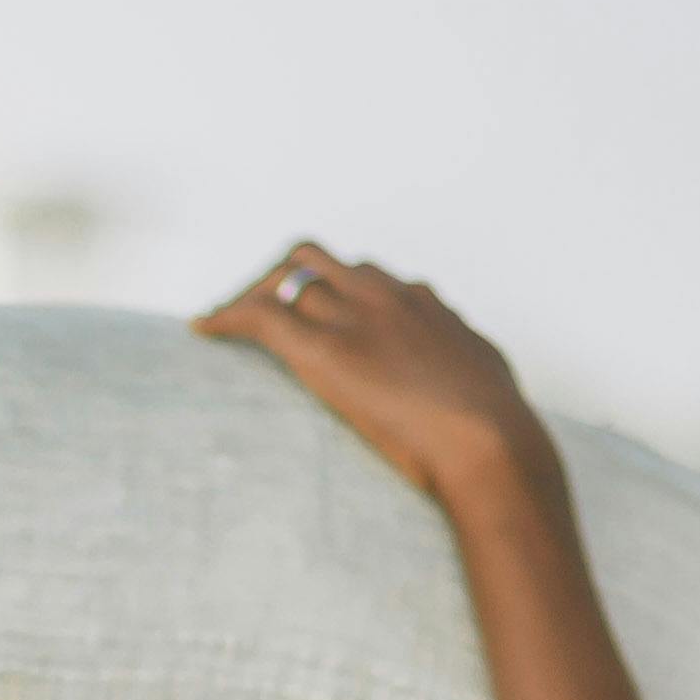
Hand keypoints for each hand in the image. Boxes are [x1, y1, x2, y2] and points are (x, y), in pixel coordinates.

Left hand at [195, 244, 560, 511]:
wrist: (490, 440)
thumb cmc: (497, 424)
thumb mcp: (486, 375)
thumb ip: (465, 357)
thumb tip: (469, 363)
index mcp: (420, 302)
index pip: (366, 275)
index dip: (333, 292)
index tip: (316, 316)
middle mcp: (383, 295)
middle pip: (318, 260)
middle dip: (284, 279)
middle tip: (260, 315)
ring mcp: (351, 317)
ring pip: (286, 274)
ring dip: (254, 294)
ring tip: (228, 323)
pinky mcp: (322, 347)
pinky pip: (259, 315)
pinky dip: (224, 316)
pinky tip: (202, 329)